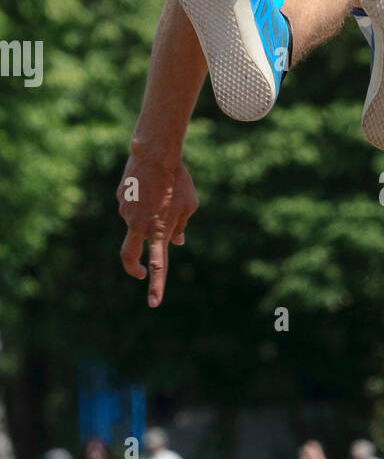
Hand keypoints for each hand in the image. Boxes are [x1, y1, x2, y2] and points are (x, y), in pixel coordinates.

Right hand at [117, 156, 198, 306]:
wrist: (155, 154)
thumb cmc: (178, 181)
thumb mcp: (189, 206)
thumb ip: (180, 226)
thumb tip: (177, 241)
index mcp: (158, 231)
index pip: (159, 265)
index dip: (157, 286)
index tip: (154, 303)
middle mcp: (138, 226)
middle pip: (129, 257)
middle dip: (133, 269)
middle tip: (141, 274)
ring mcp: (126, 212)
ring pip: (137, 222)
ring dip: (149, 214)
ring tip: (161, 191)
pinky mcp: (120, 199)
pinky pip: (132, 205)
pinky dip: (142, 200)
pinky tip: (149, 184)